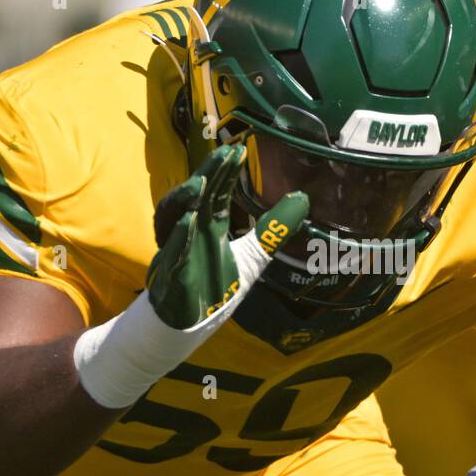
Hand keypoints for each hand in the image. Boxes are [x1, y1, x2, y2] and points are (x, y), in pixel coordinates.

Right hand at [148, 143, 307, 329]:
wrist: (186, 325)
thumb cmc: (215, 286)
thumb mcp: (252, 256)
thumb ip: (274, 229)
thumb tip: (303, 199)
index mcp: (210, 226)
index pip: (217, 193)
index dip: (225, 173)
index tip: (239, 150)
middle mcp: (191, 233)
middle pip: (196, 198)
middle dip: (209, 176)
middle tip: (226, 154)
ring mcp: (179, 253)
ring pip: (175, 220)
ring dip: (186, 200)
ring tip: (201, 182)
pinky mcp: (172, 277)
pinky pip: (173, 255)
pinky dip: (179, 239)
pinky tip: (188, 222)